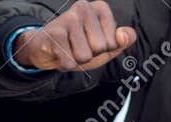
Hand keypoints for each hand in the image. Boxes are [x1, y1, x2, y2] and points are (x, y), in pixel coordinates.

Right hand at [12, 0, 135, 71]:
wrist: (44, 48)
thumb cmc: (76, 46)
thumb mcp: (104, 46)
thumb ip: (121, 41)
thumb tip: (126, 36)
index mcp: (99, 8)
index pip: (113, 43)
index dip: (102, 51)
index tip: (89, 43)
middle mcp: (84, 7)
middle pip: (100, 48)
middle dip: (89, 56)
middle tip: (77, 48)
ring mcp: (69, 18)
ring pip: (84, 56)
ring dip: (75, 60)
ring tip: (68, 50)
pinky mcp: (55, 33)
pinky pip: (69, 61)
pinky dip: (64, 65)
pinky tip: (59, 54)